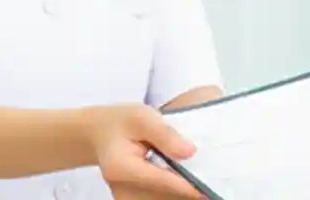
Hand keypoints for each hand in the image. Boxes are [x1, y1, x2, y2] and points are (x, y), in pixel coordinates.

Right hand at [86, 104, 201, 199]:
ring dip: (181, 193)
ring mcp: (127, 199)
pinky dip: (174, 193)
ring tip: (200, 181)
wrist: (98, 134)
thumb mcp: (142, 117)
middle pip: (164, 198)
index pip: (162, 182)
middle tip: (210, 182)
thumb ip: (165, 134)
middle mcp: (122, 190)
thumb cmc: (120, 122)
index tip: (210, 187)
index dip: (189, 186)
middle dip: (188, 191)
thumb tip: (190, 152)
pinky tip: (185, 183)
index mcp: (122, 168)